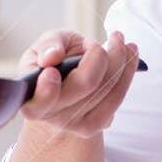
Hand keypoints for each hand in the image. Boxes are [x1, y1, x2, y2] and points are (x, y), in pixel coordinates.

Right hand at [19, 29, 139, 137]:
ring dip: (120, 58)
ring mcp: (77, 125)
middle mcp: (53, 117)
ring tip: (119, 38)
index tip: (52, 71)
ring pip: (106, 89)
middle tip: (105, 36)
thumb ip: (46, 46)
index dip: (46, 90)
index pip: (38, 104)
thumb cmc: (53, 58)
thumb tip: (51, 57)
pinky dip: (127, 72)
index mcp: (32, 100)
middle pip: (84, 85)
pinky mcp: (99, 124)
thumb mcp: (45, 44)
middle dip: (98, 55)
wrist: (68, 74)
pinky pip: (117, 96)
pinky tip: (129, 53)